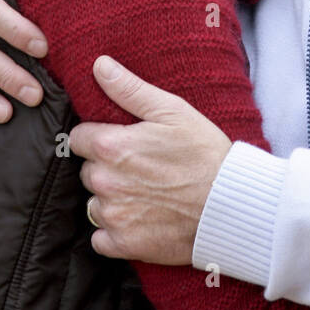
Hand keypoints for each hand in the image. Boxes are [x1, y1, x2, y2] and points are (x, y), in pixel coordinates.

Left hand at [69, 56, 231, 264]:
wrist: (231, 205)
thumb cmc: (204, 153)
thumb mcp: (171, 111)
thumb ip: (129, 89)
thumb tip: (99, 65)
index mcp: (111, 146)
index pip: (79, 138)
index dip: (98, 137)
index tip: (120, 141)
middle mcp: (105, 182)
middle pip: (86, 171)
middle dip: (105, 167)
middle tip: (139, 167)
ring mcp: (113, 216)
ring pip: (94, 202)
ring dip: (111, 199)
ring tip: (144, 193)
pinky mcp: (123, 244)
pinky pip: (100, 237)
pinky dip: (114, 231)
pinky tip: (139, 219)